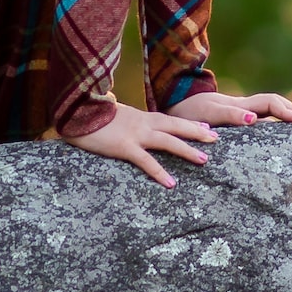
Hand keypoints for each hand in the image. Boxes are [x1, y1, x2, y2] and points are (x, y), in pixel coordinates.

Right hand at [62, 102, 218, 187]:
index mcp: (141, 116)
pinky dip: (160, 172)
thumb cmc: (90, 114)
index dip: (188, 123)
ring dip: (187, 150)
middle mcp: (143, 122)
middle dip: (197, 131)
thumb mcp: (111, 113)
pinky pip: (146, 161)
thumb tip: (118, 107)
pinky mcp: (124, 146)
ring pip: (168, 141)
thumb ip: (121, 115)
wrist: (75, 112)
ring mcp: (135, 134)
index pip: (170, 119)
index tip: (206, 126)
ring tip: (204, 160)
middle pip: (176, 125)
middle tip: (216, 137)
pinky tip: (171, 184)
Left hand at [166, 91, 291, 127]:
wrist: (171, 103)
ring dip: (285, 112)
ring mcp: (238, 110)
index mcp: (239, 105)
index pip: (270, 104)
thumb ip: (229, 115)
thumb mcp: (207, 113)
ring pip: (267, 107)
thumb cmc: (187, 111)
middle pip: (273, 102)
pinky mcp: (232, 116)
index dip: (288, 111)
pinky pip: (258, 115)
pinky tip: (278, 128)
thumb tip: (253, 119)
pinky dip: (273, 119)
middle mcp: (242, 106)